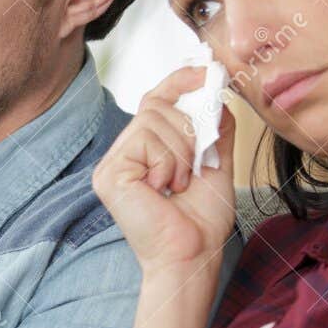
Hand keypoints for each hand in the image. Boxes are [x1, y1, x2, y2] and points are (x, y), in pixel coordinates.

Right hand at [91, 66, 236, 274]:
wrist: (192, 255)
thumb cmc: (201, 221)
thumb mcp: (217, 164)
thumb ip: (216, 129)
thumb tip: (218, 95)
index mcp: (144, 151)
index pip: (155, 101)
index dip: (179, 81)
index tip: (206, 72)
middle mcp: (122, 154)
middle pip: (155, 105)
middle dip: (188, 128)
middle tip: (197, 162)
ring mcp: (112, 164)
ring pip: (153, 120)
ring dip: (180, 151)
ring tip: (179, 183)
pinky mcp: (109, 174)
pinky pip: (145, 140)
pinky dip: (167, 162)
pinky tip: (165, 188)